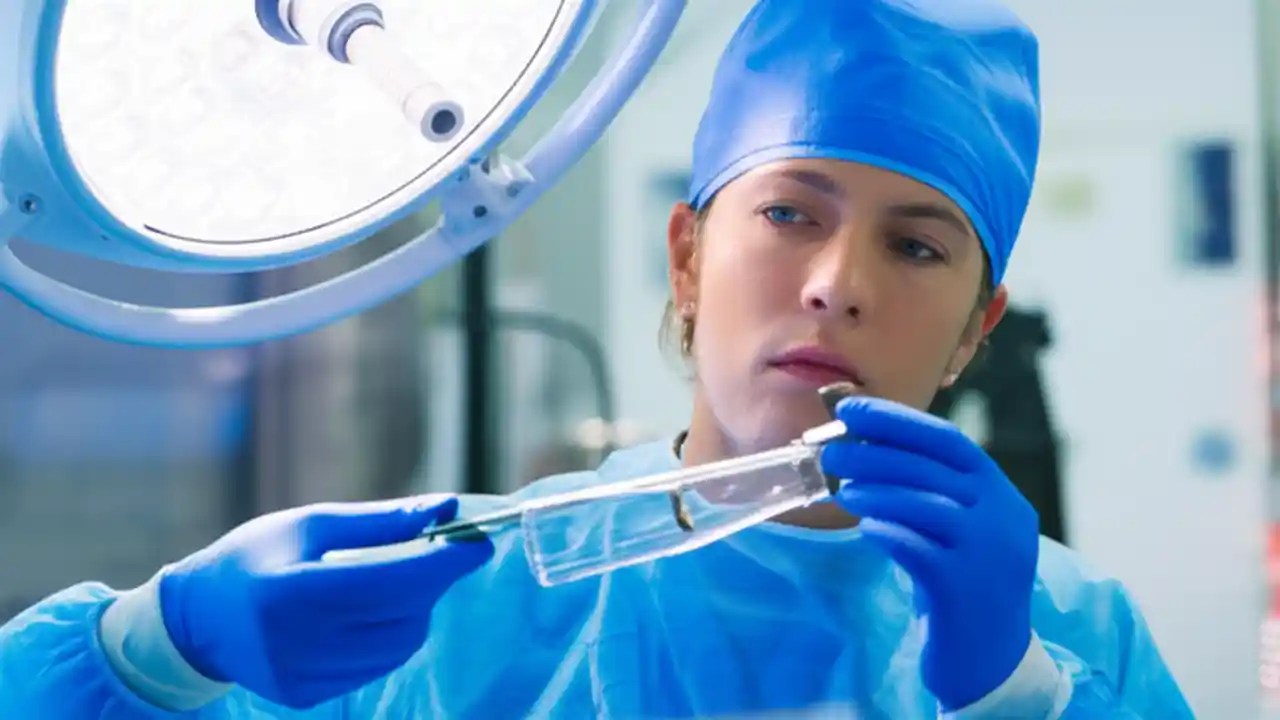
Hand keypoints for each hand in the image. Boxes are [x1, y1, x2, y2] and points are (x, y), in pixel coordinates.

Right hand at [158, 495, 493, 708]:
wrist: (196, 620)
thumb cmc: (256, 557)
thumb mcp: (311, 525)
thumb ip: (381, 521)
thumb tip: (447, 509)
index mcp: (292, 590)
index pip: (392, 579)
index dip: (444, 561)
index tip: (478, 541)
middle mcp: (297, 642)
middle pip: (404, 613)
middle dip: (431, 579)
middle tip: (432, 553)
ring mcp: (302, 676)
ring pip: (399, 644)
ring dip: (412, 610)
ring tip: (384, 584)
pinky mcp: (306, 696)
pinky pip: (375, 665)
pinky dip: (386, 636)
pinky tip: (359, 616)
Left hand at [820, 397, 1038, 710]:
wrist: (990, 661)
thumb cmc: (958, 581)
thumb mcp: (949, 526)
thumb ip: (915, 483)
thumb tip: (851, 428)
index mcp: (1000, 493)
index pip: (948, 441)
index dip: (897, 420)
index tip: (849, 408)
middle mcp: (1002, 517)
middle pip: (934, 469)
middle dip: (875, 453)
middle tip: (830, 450)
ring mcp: (989, 553)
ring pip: (927, 505)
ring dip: (877, 491)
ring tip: (841, 489)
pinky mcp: (964, 588)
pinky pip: (919, 549)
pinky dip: (887, 531)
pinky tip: (866, 528)